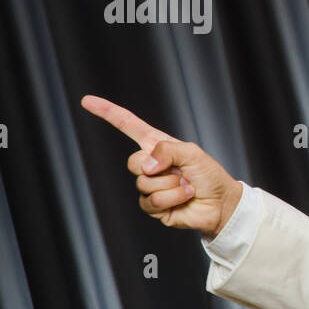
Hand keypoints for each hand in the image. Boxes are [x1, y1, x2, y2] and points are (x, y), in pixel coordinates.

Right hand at [81, 94, 243, 238]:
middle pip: (133, 163)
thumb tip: (146, 167)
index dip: (108, 113)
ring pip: (144, 184)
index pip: (128, 126)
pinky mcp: (153, 207)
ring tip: (187, 186)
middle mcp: (150, 165)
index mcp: (156, 146)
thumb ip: (167, 150)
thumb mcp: (192, 153)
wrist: (221, 203)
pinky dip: (173, 199)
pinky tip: (185, 198)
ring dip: (172, 186)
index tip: (87, 101)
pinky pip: (152, 202)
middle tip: (180, 172)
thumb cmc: (210, 175)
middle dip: (157, 168)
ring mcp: (149, 187)